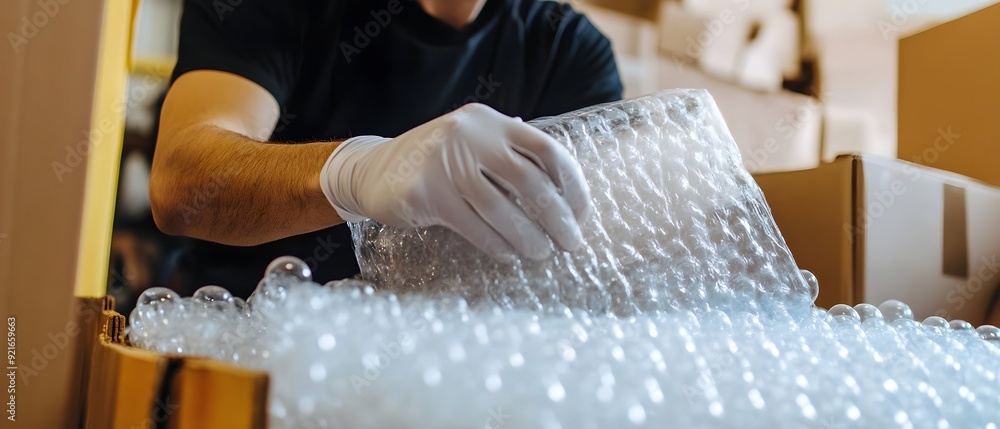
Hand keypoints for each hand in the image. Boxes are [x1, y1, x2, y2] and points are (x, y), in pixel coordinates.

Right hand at [320, 103, 591, 259]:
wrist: (372, 171)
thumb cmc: (435, 165)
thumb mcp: (473, 146)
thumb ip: (511, 156)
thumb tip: (565, 190)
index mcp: (491, 122)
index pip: (546, 149)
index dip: (572, 183)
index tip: (582, 213)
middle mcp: (470, 135)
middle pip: (528, 180)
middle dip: (556, 216)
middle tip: (570, 242)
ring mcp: (444, 161)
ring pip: (499, 207)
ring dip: (526, 236)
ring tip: (540, 254)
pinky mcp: (424, 191)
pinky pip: (471, 224)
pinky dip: (495, 244)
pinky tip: (508, 255)